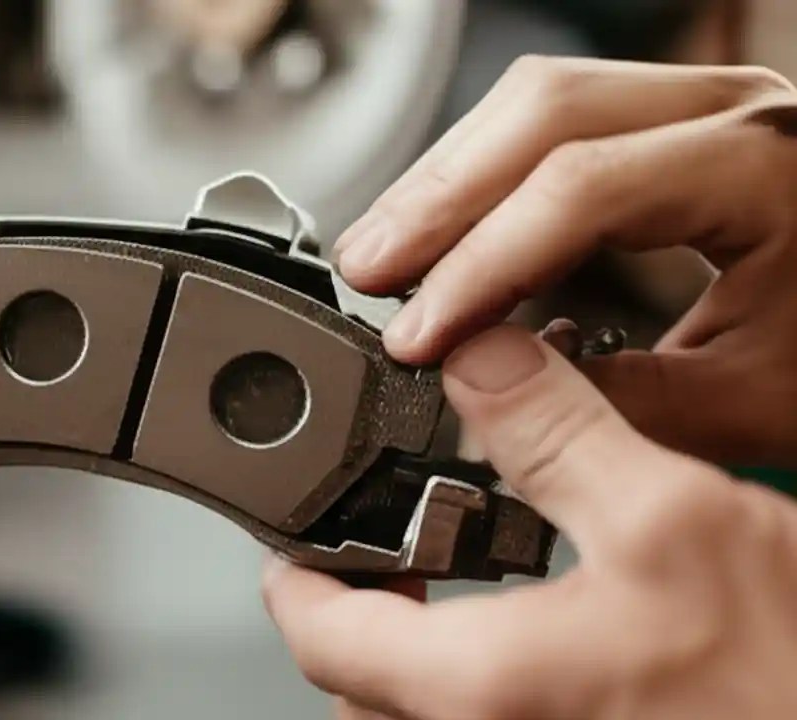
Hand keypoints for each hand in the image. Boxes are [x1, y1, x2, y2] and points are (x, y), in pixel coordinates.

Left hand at [264, 326, 796, 719]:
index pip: (317, 633)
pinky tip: (535, 637)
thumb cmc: (790, 681)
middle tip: (381, 553)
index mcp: (478, 685)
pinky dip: (476, 684)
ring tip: (454, 588)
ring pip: (415, 714)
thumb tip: (477, 361)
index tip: (291, 537)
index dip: (291, 572)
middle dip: (357, 613)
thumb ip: (556, 435)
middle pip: (357, 683)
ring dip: (414, 651)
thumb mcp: (673, 520)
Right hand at [334, 56, 796, 467]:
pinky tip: (443, 224)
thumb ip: (611, 402)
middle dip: (435, 197)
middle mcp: (731, 110)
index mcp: (765, 168)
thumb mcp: (747, 400)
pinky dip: (482, 170)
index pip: (580, 190)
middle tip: (368, 272)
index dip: (477, 263)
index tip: (419, 334)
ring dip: (445, 175)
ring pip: (534, 99)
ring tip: (384, 251)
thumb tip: (489, 390)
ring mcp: (700, 102)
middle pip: (539, 112)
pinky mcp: (671, 120)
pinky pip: (553, 117)